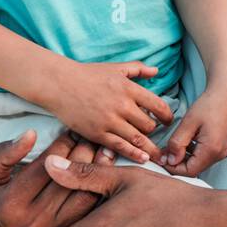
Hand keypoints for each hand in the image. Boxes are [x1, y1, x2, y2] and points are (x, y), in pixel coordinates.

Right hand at [0, 129, 113, 226]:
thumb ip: (1, 157)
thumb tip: (30, 134)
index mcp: (10, 203)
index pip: (47, 165)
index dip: (64, 143)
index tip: (73, 130)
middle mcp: (34, 220)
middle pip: (70, 178)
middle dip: (84, 151)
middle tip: (93, 135)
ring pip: (85, 196)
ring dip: (99, 170)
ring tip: (105, 149)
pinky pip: (91, 215)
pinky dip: (102, 193)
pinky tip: (108, 176)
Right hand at [45, 61, 174, 163]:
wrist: (58, 83)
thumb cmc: (88, 74)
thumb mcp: (115, 67)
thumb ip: (138, 69)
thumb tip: (156, 71)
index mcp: (129, 89)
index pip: (158, 105)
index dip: (167, 116)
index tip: (168, 121)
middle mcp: (122, 106)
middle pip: (149, 125)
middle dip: (155, 132)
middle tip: (158, 138)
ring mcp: (109, 121)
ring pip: (138, 139)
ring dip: (150, 148)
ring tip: (159, 156)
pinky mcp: (97, 133)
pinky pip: (120, 147)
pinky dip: (134, 154)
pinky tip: (143, 159)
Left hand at [161, 79, 226, 176]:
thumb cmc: (210, 104)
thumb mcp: (188, 123)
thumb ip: (177, 143)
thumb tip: (169, 161)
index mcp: (212, 150)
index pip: (189, 171)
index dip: (173, 167)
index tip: (162, 158)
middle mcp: (221, 154)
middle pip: (195, 169)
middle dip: (178, 163)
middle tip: (165, 151)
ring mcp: (225, 151)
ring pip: (200, 163)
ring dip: (186, 157)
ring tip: (175, 144)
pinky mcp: (225, 146)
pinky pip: (207, 156)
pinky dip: (195, 152)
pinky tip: (189, 140)